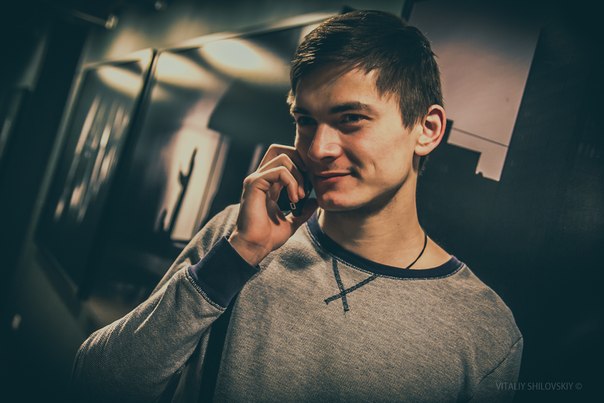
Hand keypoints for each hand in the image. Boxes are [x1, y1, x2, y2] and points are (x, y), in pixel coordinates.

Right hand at [228, 144, 317, 265]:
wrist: (255, 247)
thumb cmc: (268, 237)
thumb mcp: (292, 222)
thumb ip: (303, 211)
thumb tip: (314, 202)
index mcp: (268, 184)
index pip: (285, 160)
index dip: (301, 167)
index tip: (309, 187)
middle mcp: (260, 178)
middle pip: (282, 151)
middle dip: (300, 163)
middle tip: (307, 185)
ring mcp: (256, 179)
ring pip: (283, 159)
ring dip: (298, 176)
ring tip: (300, 196)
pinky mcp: (254, 183)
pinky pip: (279, 171)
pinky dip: (292, 183)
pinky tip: (294, 198)